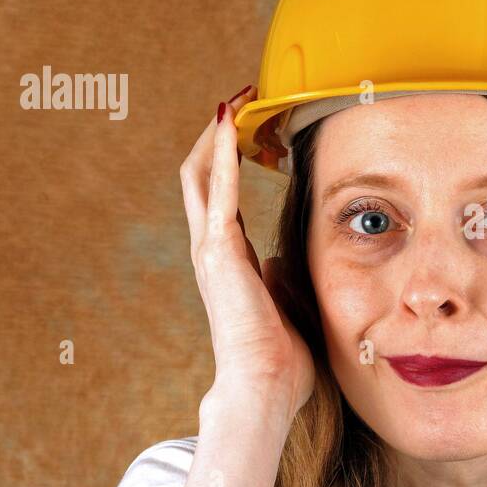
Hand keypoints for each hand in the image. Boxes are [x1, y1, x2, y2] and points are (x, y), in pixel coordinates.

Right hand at [180, 86, 314, 421]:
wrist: (264, 388)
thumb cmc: (281, 360)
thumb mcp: (286, 306)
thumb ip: (279, 279)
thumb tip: (281, 260)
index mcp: (230, 261)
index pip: (222, 197)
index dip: (230, 159)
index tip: (249, 126)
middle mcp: (213, 251)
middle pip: (202, 177)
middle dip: (217, 136)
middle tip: (238, 99)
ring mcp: (211, 251)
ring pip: (201, 176)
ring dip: (216, 136)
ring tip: (233, 99)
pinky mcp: (219, 253)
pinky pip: (219, 192)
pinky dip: (222, 155)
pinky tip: (229, 124)